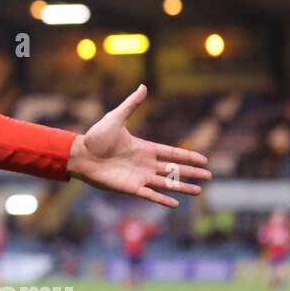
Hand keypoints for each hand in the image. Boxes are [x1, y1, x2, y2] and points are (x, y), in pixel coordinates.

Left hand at [67, 84, 211, 207]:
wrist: (80, 154)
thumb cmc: (96, 137)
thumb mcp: (116, 118)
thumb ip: (131, 105)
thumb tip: (143, 86)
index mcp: (144, 148)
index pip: (172, 153)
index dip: (188, 157)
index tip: (204, 160)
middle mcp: (145, 164)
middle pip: (174, 170)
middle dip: (191, 173)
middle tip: (209, 176)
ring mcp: (139, 177)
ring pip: (166, 184)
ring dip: (182, 187)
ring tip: (199, 191)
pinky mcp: (130, 188)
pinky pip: (150, 195)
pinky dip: (162, 199)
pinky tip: (176, 204)